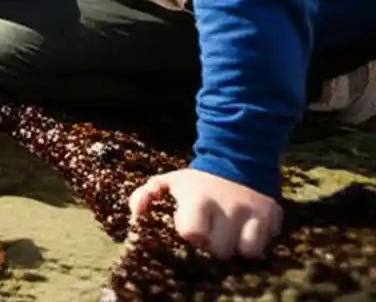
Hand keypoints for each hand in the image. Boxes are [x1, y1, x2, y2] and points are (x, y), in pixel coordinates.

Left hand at [130, 168, 281, 258]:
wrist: (240, 158)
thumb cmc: (199, 180)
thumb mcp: (171, 181)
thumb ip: (146, 193)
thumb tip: (137, 214)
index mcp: (200, 199)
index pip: (193, 233)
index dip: (191, 232)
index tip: (192, 225)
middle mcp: (228, 207)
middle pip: (219, 249)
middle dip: (212, 244)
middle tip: (211, 231)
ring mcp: (253, 212)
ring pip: (244, 251)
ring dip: (234, 246)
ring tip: (228, 234)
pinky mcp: (271, 216)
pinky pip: (263, 247)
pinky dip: (253, 245)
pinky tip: (244, 233)